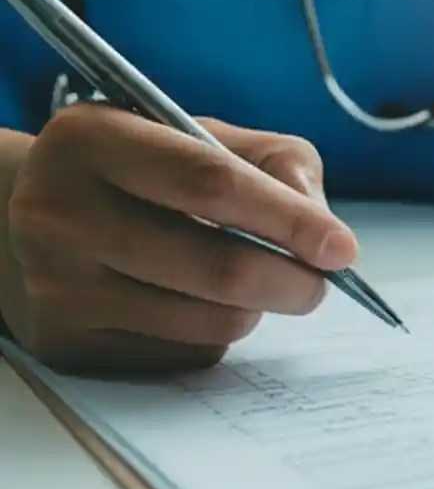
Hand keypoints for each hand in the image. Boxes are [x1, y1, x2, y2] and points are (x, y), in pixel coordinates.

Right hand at [0, 105, 356, 371]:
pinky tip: (199, 303)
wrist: (35, 220)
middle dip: (292, 281)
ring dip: (257, 308)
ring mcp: (56, 284)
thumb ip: (279, 161)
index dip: (289, 218)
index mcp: (92, 139)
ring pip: (206, 321)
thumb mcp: (202, 135)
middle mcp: (59, 211)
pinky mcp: (66, 343)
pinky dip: (217, 334)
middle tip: (321, 283)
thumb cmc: (144, 172)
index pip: (210, 182)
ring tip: (257, 283)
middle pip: (215, 267)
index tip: (342, 248)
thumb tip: (324, 227)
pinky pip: (182, 353)